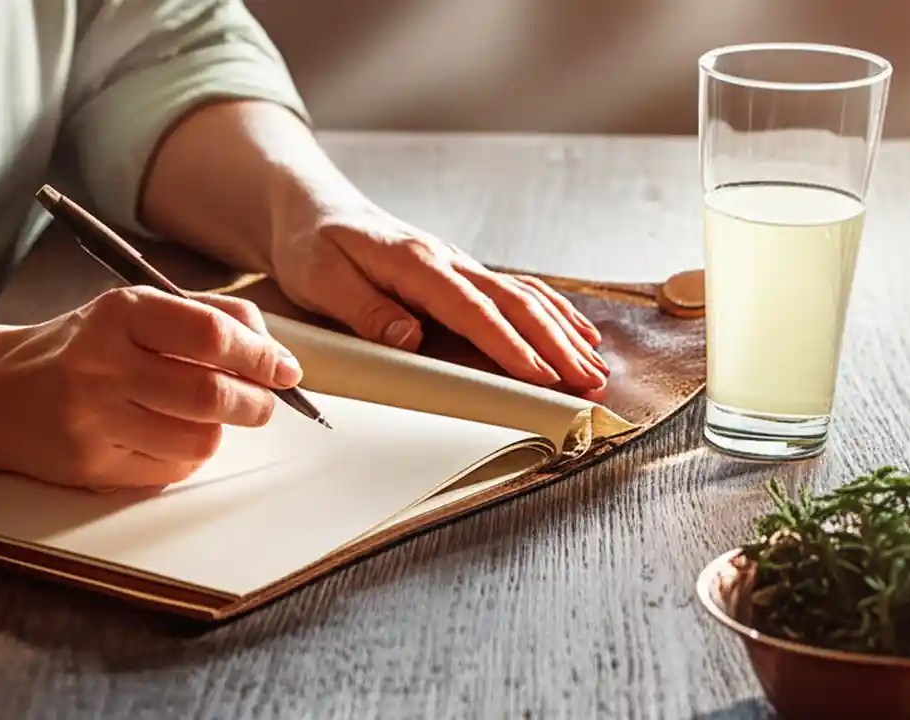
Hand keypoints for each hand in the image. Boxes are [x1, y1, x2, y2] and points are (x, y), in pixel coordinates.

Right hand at [0, 287, 298, 488]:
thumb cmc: (88, 347)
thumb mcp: (140, 310)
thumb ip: (213, 318)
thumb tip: (278, 357)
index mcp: (120, 313)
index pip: (211, 334)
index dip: (261, 356)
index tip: (284, 370)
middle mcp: (102, 364)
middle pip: (212, 394)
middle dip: (256, 403)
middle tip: (263, 402)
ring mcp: (94, 419)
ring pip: (200, 439)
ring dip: (220, 431)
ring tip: (207, 416)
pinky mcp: (92, 466)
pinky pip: (174, 469)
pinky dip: (187, 454)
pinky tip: (166, 434)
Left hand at [268, 203, 609, 389]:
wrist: (313, 208)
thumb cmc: (313, 245)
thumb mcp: (320, 278)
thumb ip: (364, 309)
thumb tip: (410, 337)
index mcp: (415, 262)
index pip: (473, 310)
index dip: (510, 346)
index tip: (540, 376)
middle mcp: (448, 260)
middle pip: (515, 304)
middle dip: (556, 346)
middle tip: (588, 384)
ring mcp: (460, 265)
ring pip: (525, 297)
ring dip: (564, 333)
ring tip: (596, 369)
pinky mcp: (463, 274)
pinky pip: (519, 291)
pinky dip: (554, 313)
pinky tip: (579, 334)